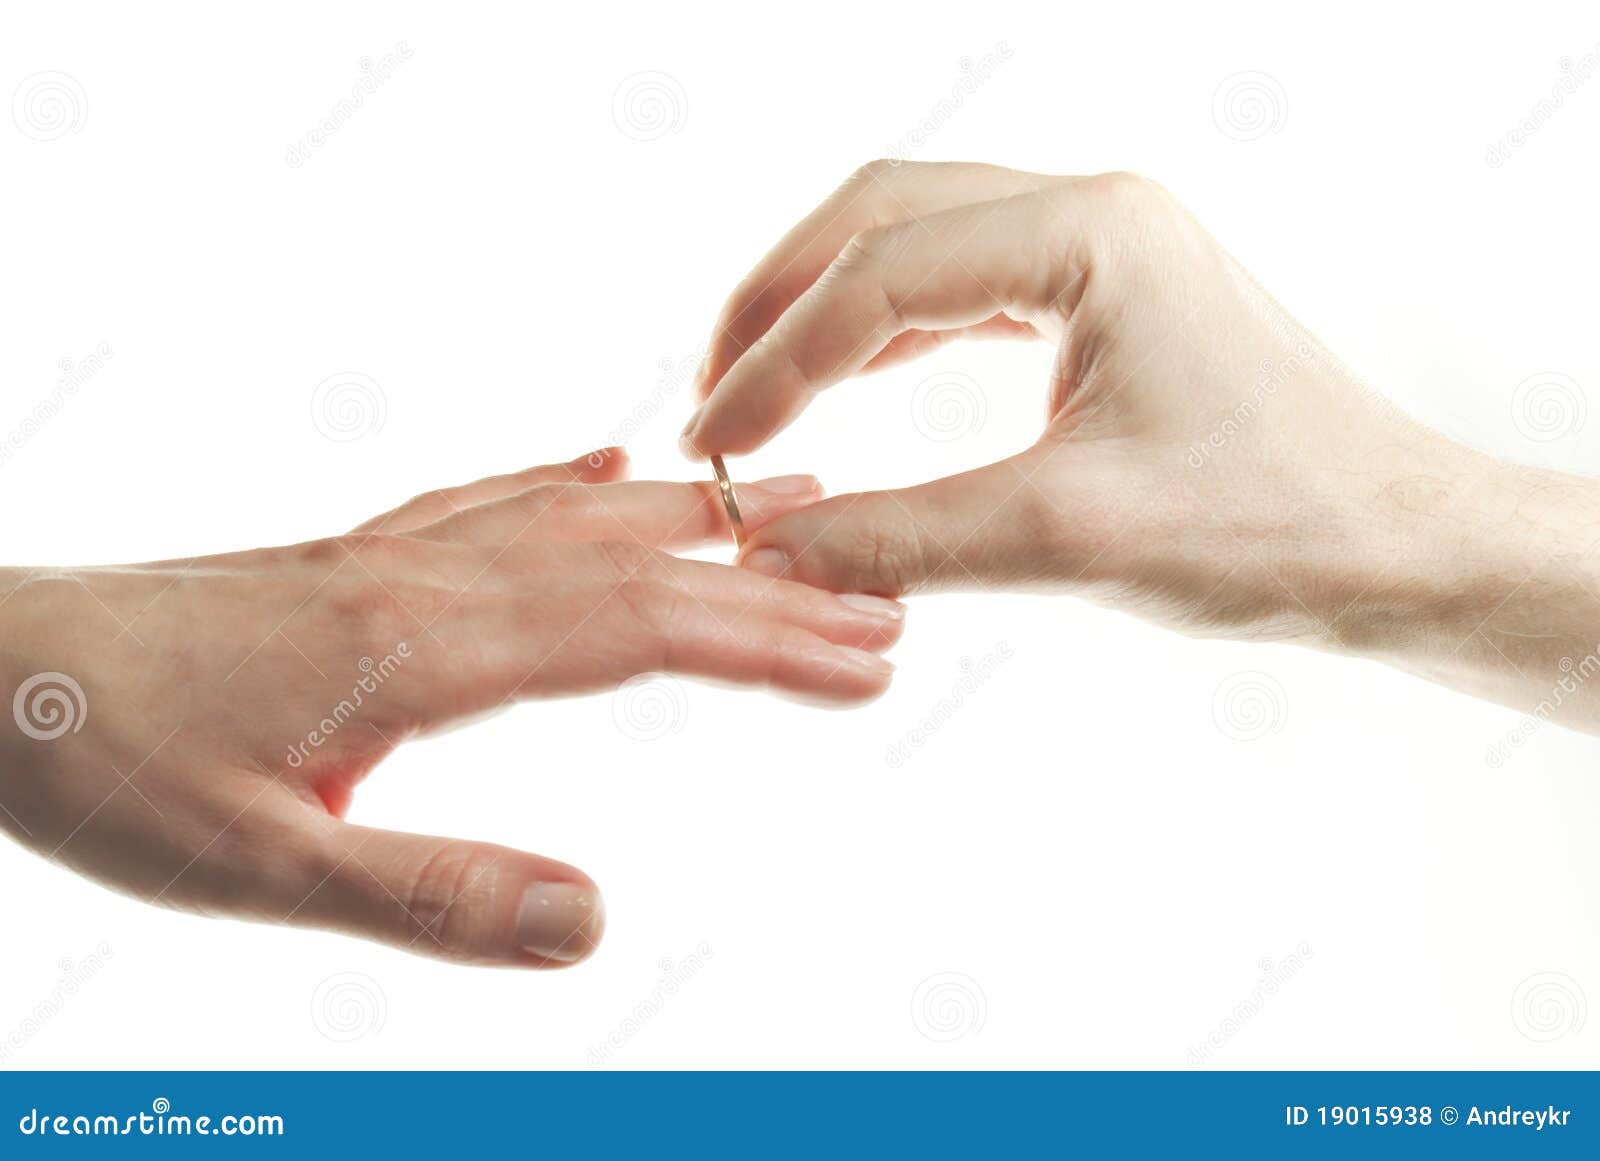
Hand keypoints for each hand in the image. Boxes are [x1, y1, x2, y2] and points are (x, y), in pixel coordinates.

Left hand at [0, 450, 904, 965]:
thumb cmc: (107, 764)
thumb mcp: (258, 869)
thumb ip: (428, 895)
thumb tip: (593, 922)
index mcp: (431, 647)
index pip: (644, 632)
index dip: (768, 644)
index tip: (869, 658)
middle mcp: (434, 578)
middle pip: (640, 567)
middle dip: (771, 586)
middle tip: (883, 596)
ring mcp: (396, 557)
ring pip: (580, 518)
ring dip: (697, 521)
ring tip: (792, 508)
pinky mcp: (356, 560)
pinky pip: (491, 501)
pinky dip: (568, 484)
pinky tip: (607, 468)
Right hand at [682, 161, 1599, 729]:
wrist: (1393, 546)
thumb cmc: (1270, 527)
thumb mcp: (1068, 538)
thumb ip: (903, 539)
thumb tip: (768, 555)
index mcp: (1092, 233)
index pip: (881, 274)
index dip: (777, 362)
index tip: (715, 450)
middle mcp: (1092, 211)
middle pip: (881, 213)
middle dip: (778, 301)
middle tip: (710, 398)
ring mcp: (1099, 245)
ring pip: (914, 239)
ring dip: (823, 309)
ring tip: (753, 392)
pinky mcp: (1102, 293)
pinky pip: (960, 287)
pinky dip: (885, 333)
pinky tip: (841, 386)